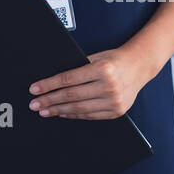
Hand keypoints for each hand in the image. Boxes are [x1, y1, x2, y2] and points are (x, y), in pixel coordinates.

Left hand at [28, 45, 152, 120]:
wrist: (139, 67)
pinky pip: (90, 116)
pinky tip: (62, 113)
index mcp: (102, 69)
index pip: (68, 79)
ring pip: (79, 109)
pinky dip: (74, 115)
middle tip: (35, 104)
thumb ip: (78, 68)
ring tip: (45, 111)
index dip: (49, 85)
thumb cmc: (114, 60)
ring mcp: (113, 101)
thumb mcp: (96, 58)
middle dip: (49, 100)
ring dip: (59, 110)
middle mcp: (109, 86)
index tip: (35, 89)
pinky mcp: (116, 111)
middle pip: (71, 96)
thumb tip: (51, 81)